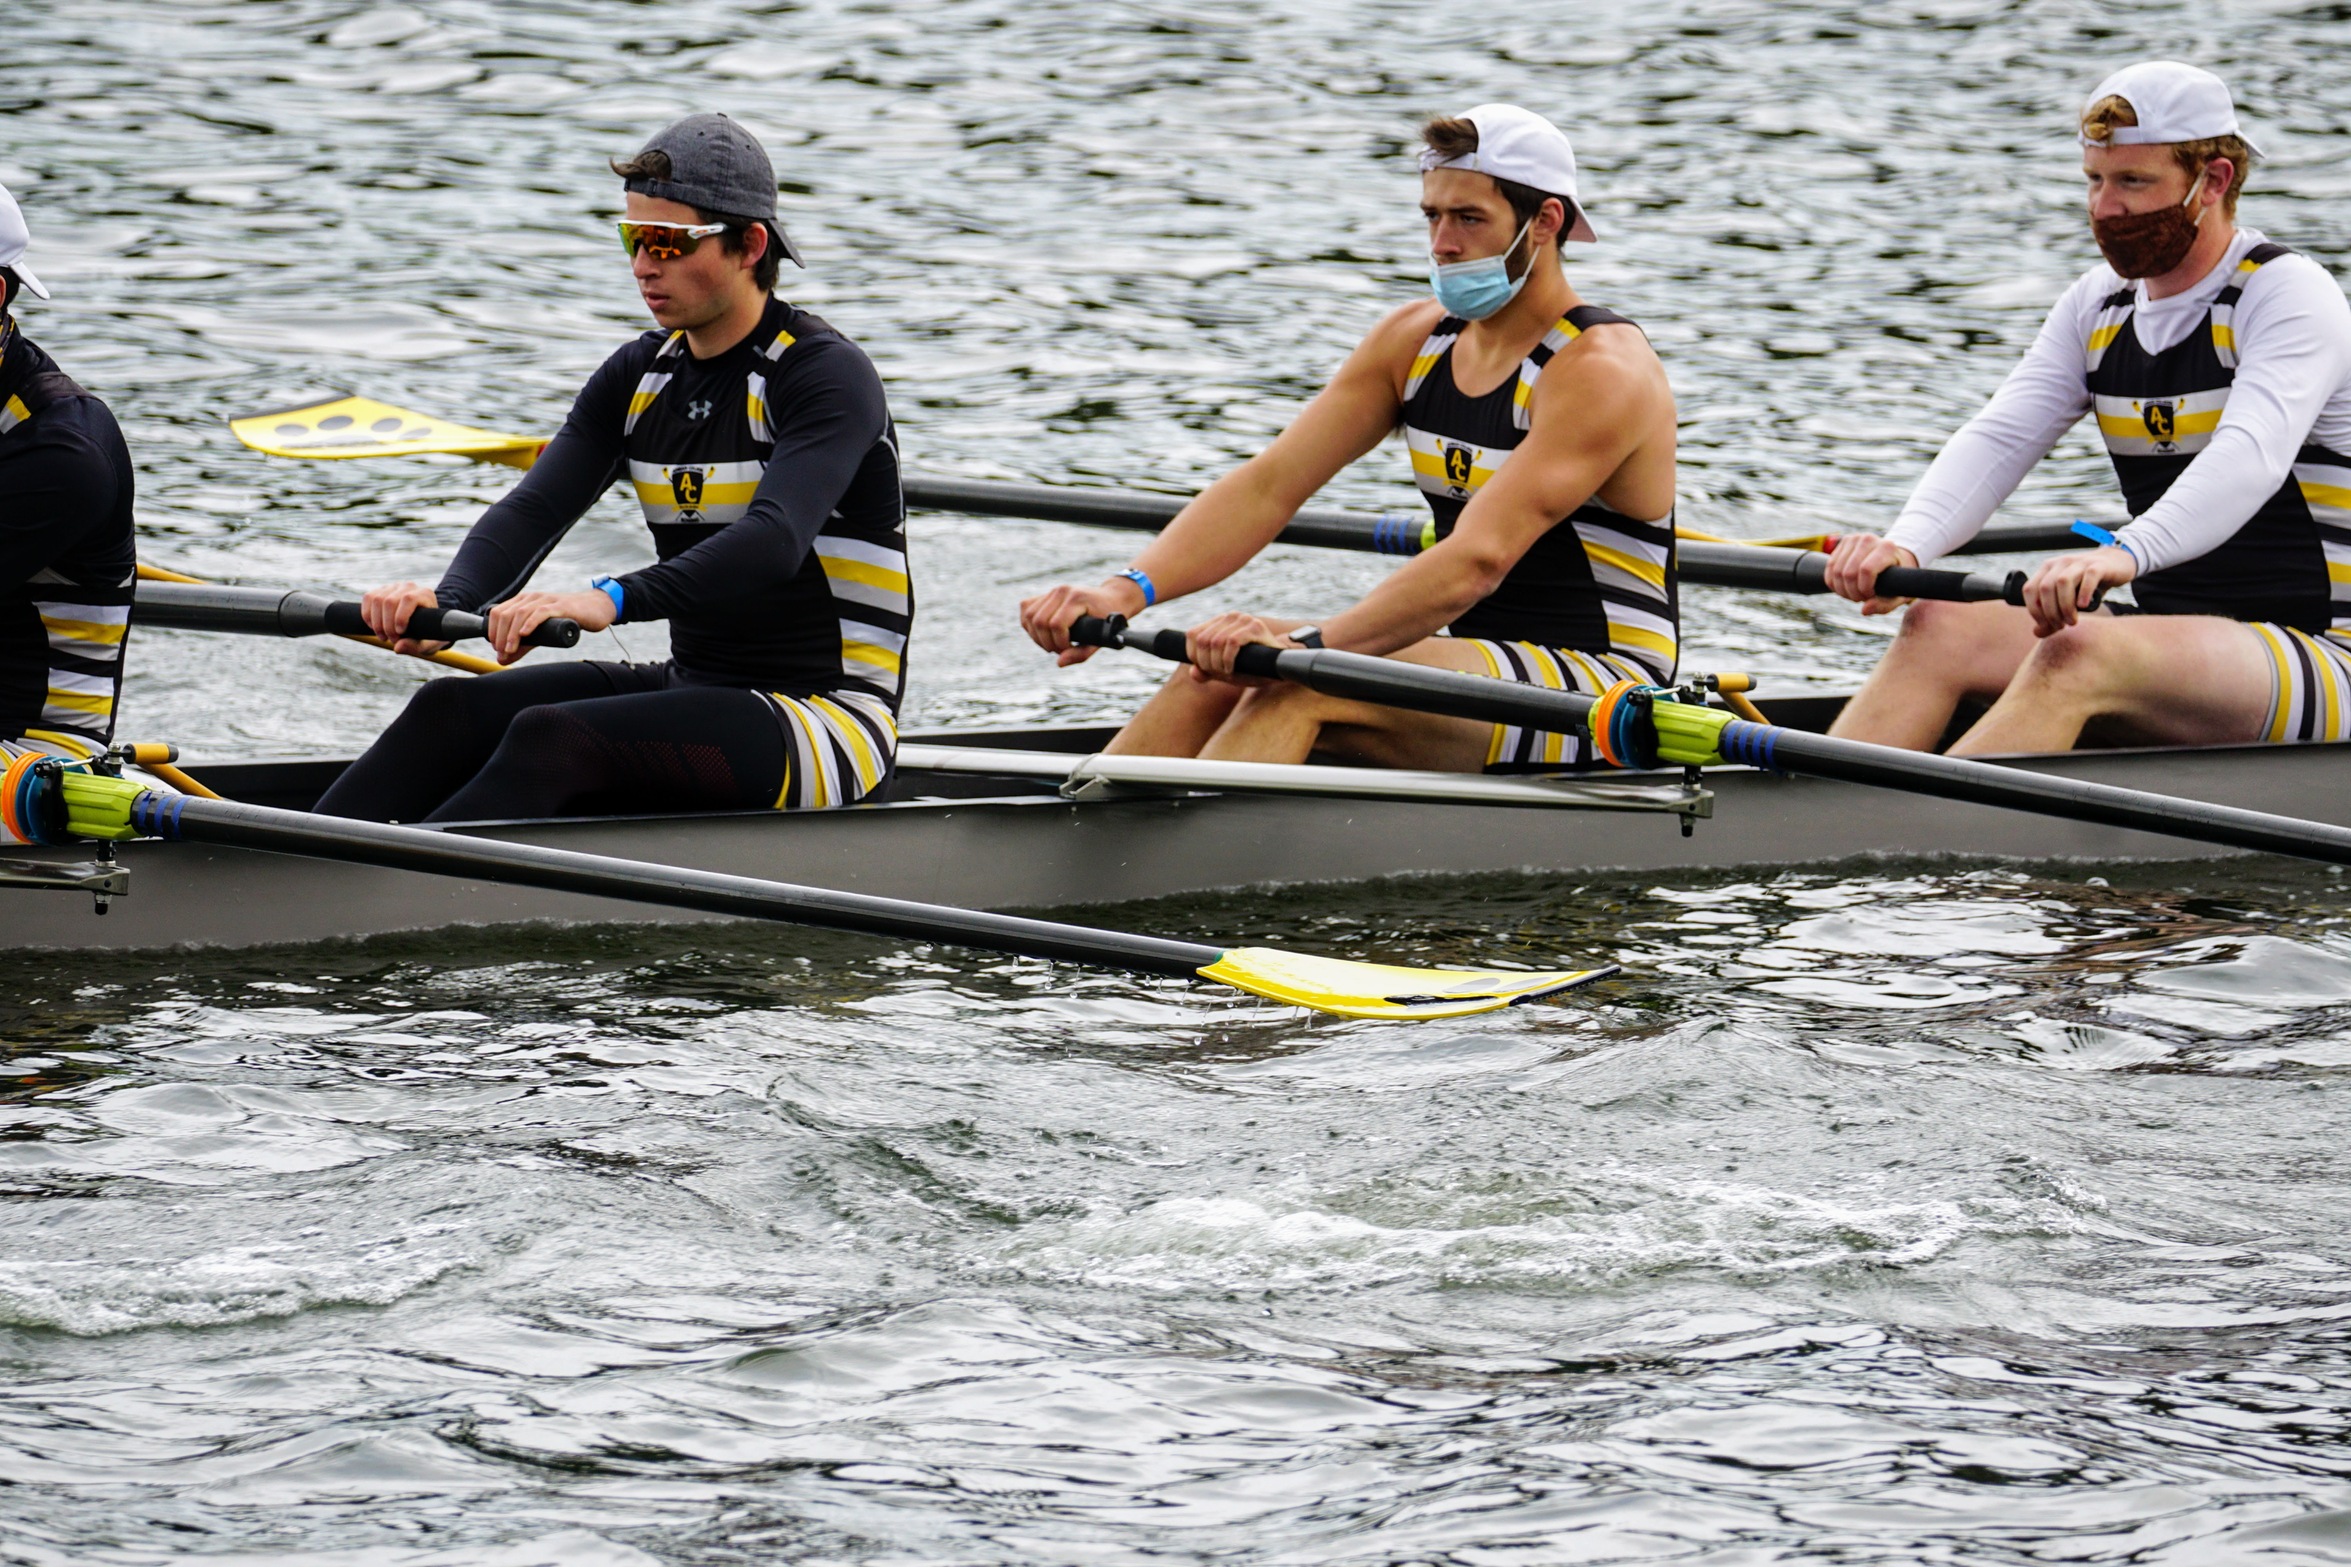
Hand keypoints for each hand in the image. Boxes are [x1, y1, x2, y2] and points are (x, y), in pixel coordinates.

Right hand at [360, 581, 451, 656]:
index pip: (409, 599)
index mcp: (425, 594)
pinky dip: (367, 615)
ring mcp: (394, 587)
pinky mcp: (381, 590)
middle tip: (391, 640)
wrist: (424, 624)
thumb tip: (397, 648)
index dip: (400, 617)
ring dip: (376, 622)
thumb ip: (415, 646)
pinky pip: (368, 598)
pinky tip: (373, 627)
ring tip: (383, 637)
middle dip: (387, 625)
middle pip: (389, 601)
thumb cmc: (427, 633)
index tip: (400, 633)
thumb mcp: (428, 644)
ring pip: (377, 600)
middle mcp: (409, 587)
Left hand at [483, 588, 614, 664]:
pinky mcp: (560, 606)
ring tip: (510, 650)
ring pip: (520, 614)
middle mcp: (531, 598)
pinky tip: (524, 634)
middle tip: (502, 653)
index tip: (496, 649)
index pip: (497, 612)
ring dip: (511, 634)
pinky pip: (541, 612)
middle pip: (506, 614)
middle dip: (499, 635)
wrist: (594, 609)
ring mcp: (545, 600)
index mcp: (523, 601)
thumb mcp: (540, 634)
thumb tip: (501, 659)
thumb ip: (522, 646)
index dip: (492, 631)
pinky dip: (530, 623)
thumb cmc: (566, 620)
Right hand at [1019, 578, 1147, 666]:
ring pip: (1029, 616)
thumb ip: (1080, 653)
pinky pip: (1026, 609)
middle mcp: (1062, 591)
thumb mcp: (1100, 639)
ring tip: (1052, 644)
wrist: (1111, 599)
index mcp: (1077, 598)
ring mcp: (1052, 591)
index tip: (1067, 650)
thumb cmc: (1108, 621)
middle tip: (1059, 650)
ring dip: (1036, 636)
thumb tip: (1059, 663)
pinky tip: (1042, 634)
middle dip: (1046, 642)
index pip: (1056, 624)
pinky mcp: (1045, 594)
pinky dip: (1029, 625)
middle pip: (1039, 621)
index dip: (1059, 643)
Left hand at [1184, 611, 1296, 686]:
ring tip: (1227, 672)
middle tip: (1218, 674)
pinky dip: (1228, 660)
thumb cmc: (1250, 668)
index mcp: (1219, 622)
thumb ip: (1206, 672)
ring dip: (1217, 663)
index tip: (1206, 670)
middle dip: (1206, 662)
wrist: (1278, 668)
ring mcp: (1243, 619)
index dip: (1194, 656)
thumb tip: (1193, 673)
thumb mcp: (1223, 671)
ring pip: (1216, 641)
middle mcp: (1230, 616)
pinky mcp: (1255, 626)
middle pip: (1202, 640)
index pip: (1192, 634)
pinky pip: (1232, 642)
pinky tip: (1232, 669)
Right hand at [1820, 532, 1919, 615]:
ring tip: (1854, 593)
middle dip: (1852, 592)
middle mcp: (1869, 539)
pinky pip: (1829, 567)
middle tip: (1861, 598)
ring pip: (1836, 571)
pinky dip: (1833, 583)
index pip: (1866, 570)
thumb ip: (1884, 605)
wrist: (1893, 559)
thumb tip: (1864, 610)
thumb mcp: (1898, 595)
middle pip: (1848, 572)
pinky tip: (1844, 587)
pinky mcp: (1843, 542)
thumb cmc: (1897, 579)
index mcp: (1887, 548)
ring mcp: (1854, 539)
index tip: (1870, 596)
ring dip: (1842, 589)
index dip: (1864, 589)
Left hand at [2018, 545, 2134, 637]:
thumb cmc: (2086, 585)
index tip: (2046, 626)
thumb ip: (2052, 616)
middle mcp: (2060, 563)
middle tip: (2062, 626)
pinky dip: (2084, 593)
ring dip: (2065, 606)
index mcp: (2047, 569)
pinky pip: (2088, 576)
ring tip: (2072, 621)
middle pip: (2045, 588)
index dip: (2035, 611)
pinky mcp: (2098, 565)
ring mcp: (2079, 562)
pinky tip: (2084, 606)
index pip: (2030, 590)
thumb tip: (2037, 633)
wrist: (2116, 565)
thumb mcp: (2068, 600)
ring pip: (2063, 582)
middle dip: (2051, 612)